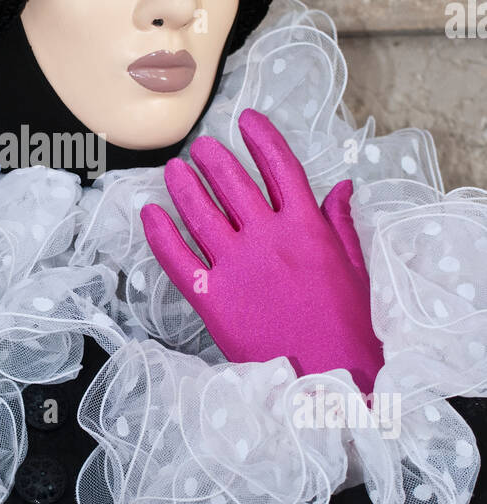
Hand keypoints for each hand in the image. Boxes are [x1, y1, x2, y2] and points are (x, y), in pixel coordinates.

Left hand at [141, 109, 382, 394]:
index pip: (280, 167)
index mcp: (306, 228)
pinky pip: (177, 258)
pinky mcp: (213, 299)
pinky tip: (149, 213)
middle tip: (201, 148)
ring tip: (174, 170)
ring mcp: (238, 267)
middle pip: (233, 182)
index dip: (262, 138)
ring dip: (184, 186)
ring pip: (201, 213)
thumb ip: (341, 225)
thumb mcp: (354, 269)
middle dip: (214, 158)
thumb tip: (343, 186)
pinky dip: (160, 233)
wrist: (332, 384)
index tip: (246, 119)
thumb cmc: (350, 330)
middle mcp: (268, 239)